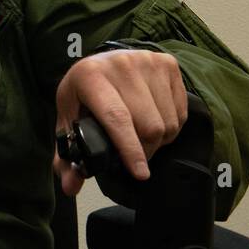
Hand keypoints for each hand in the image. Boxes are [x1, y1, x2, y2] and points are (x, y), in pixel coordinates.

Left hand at [53, 49, 187, 196]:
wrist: (100, 62)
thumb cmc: (84, 94)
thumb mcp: (68, 118)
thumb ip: (67, 154)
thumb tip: (71, 187)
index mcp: (90, 77)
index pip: (117, 118)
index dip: (130, 149)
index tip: (140, 173)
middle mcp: (121, 64)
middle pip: (148, 125)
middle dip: (144, 151)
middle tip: (133, 156)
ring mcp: (148, 61)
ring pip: (168, 121)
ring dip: (159, 140)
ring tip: (142, 137)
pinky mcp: (168, 64)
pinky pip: (180, 111)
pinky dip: (171, 127)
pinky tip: (155, 122)